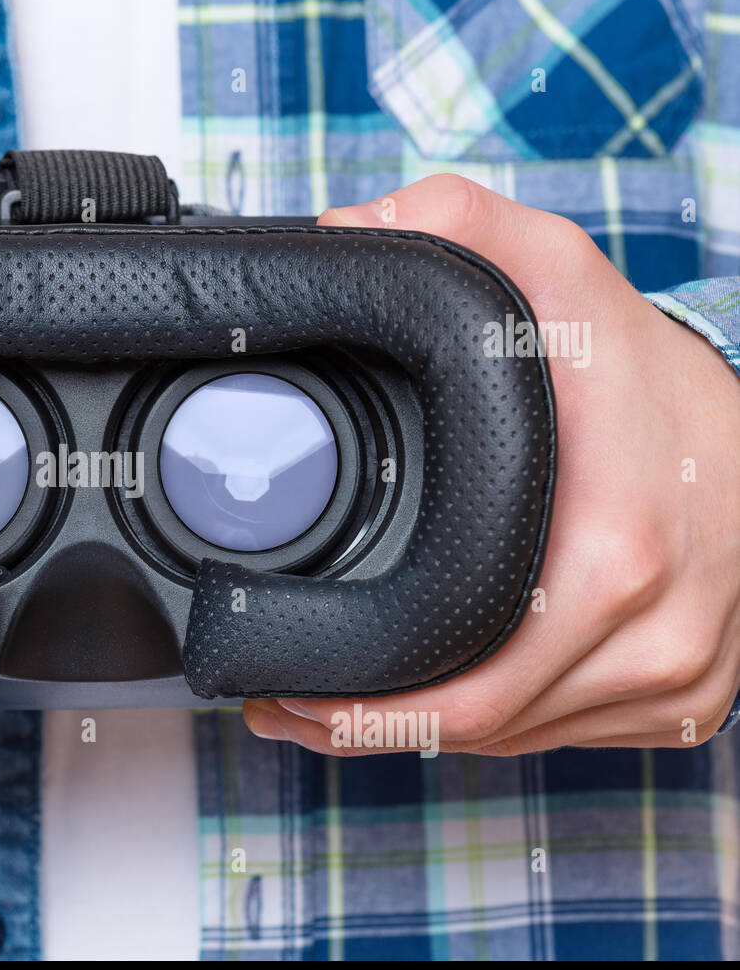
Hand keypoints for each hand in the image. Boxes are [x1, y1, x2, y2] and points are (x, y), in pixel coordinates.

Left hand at [244, 174, 739, 754]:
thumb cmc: (645, 366)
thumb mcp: (552, 269)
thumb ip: (449, 229)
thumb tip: (341, 238)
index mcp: (610, 553)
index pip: (460, 687)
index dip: (359, 707)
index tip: (281, 688)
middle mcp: (652, 634)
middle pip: (478, 727)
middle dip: (367, 730)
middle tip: (284, 708)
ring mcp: (678, 676)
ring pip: (519, 740)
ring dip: (424, 734)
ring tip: (333, 710)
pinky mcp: (689, 697)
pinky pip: (567, 736)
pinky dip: (494, 725)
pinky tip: (433, 701)